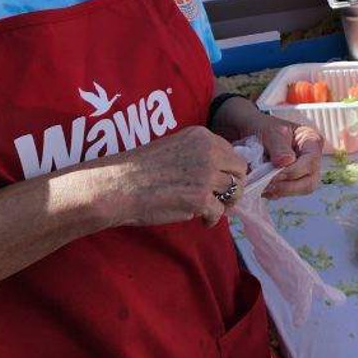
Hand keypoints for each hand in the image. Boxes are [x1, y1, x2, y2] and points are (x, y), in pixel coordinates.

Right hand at [85, 125, 245, 226]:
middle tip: (221, 199)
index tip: (221, 181)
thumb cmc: (138, 169)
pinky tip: (202, 221)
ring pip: (234, 192)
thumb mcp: (174, 147)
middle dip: (234, 186)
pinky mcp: (201, 198)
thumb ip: (198, 155)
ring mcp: (206, 175)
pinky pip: (219, 212)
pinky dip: (212, 219)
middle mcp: (208, 151)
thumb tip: (219, 172)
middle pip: (240, 171)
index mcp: (202, 136)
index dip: (229, 170)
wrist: (117, 186)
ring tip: (212, 210)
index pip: (232, 152)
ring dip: (225, 204)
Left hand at [212, 99, 327, 197]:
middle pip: (310, 182)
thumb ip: (279, 147)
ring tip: (262, 185)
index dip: (293, 171)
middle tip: (267, 184)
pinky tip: (262, 187)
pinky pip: (288, 193)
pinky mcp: (292, 180)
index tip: (272, 174)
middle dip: (288, 186)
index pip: (310, 162)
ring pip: (300, 190)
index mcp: (311, 141)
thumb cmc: (262, 126)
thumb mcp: (270, 132)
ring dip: (280, 190)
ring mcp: (303, 171)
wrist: (249, 130)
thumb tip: (287, 163)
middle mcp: (312, 158)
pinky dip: (275, 192)